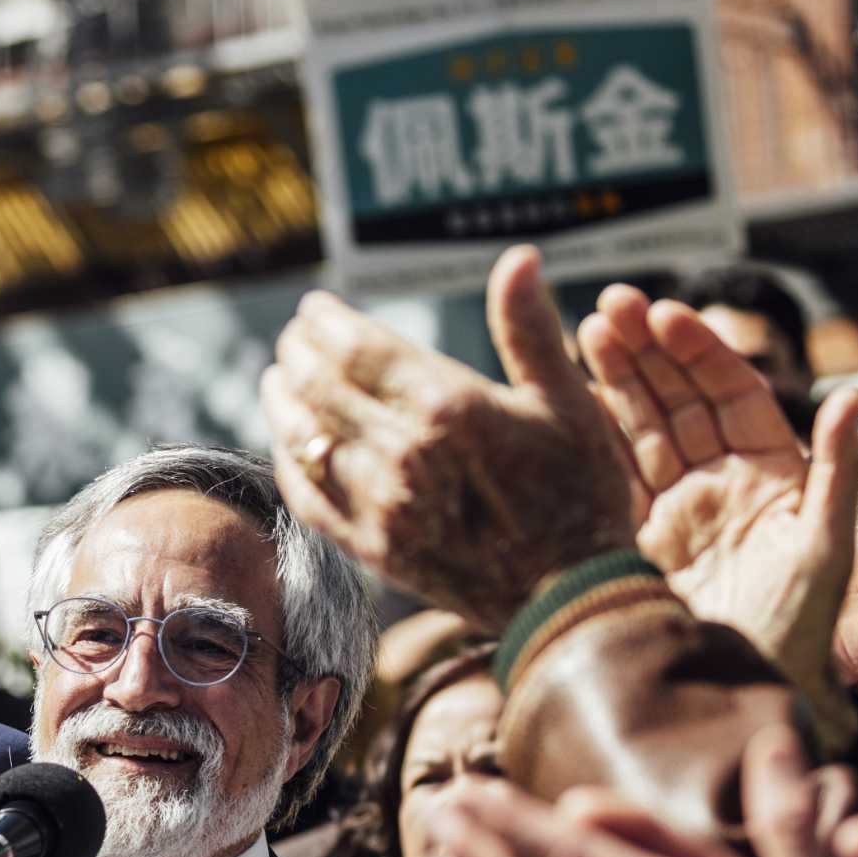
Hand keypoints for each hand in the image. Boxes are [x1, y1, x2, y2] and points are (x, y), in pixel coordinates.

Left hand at [264, 246, 637, 630]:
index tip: (313, 309)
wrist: (573, 599)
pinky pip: (309, 498)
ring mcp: (382, 507)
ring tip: (275, 379)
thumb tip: (520, 257)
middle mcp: (405, 455)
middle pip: (322, 388)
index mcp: (451, 409)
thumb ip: (529, 330)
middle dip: (298, 355)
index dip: (326, 324)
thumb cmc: (582, 493)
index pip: (360, 350)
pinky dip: (290, 463)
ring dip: (282, 403)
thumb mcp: (568, 403)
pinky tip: (289, 443)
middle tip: (291, 338)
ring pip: (305, 440)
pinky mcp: (372, 551)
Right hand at [579, 286, 857, 741]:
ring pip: (641, 426)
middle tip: (610, 305)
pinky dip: (591, 433)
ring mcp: (674, 506)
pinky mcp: (634, 536)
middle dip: (647, 349)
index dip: (700, 351)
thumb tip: (854, 397)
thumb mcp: (825, 551)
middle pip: (680, 397)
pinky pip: (612, 473)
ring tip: (585, 330)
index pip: (732, 392)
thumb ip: (835, 472)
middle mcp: (720, 480)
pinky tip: (568, 396)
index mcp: (771, 472)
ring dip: (615, 378)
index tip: (667, 315)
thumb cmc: (797, 632)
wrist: (742, 696)